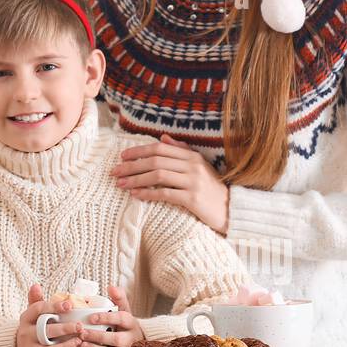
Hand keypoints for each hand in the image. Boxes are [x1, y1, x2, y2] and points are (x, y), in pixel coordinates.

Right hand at [15, 284, 82, 346]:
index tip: (69, 305)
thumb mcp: (30, 313)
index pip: (38, 310)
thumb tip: (36, 285)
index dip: (54, 307)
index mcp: (26, 318)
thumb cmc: (31, 327)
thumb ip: (35, 300)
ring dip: (65, 346)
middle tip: (79, 326)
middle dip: (64, 329)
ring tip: (79, 341)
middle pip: (45, 331)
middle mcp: (26, 334)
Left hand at [77, 285, 145, 346]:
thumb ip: (119, 298)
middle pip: (117, 339)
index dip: (106, 318)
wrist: (141, 343)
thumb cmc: (126, 325)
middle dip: (98, 337)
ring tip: (83, 346)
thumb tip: (111, 287)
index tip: (91, 318)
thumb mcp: (125, 310)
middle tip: (82, 333)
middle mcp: (132, 339)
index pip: (120, 318)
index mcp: (131, 323)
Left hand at [112, 136, 230, 233]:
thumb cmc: (212, 188)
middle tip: (115, 172)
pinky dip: (148, 193)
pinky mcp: (193, 199)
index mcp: (192, 156)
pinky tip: (136, 195)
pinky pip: (165, 193)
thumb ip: (182, 150)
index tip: (122, 157)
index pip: (159, 148)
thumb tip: (163, 137)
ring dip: (136, 179)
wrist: (231, 209)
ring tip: (121, 184)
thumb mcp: (200, 166)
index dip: (139, 151)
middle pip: (155, 161)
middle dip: (132, 166)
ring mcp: (193, 182)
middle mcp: (192, 166)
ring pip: (158, 176)